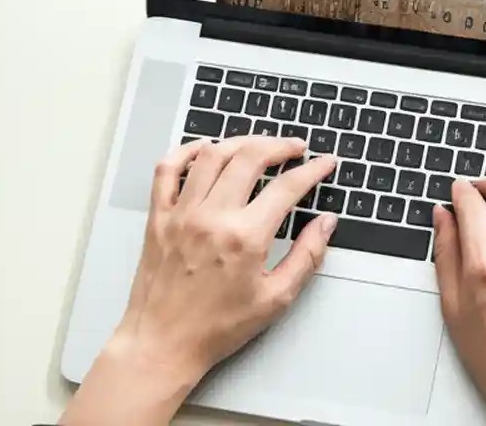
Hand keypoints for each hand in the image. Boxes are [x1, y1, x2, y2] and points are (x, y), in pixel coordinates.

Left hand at [61, 137, 337, 425]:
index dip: (312, 170)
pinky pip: (167, 169)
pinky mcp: (158, 217)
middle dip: (280, 146)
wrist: (162, 344)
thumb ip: (307, 256)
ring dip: (241, 142)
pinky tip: (205, 149)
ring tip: (258, 145)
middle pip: (250, 157)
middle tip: (295, 148)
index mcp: (244, 238)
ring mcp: (181, 214)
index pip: (287, 187)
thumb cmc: (216, 328)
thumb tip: (326, 223)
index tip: (324, 164)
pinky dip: (186, 151)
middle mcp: (212, 217)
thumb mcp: (276, 298)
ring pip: (212, 154)